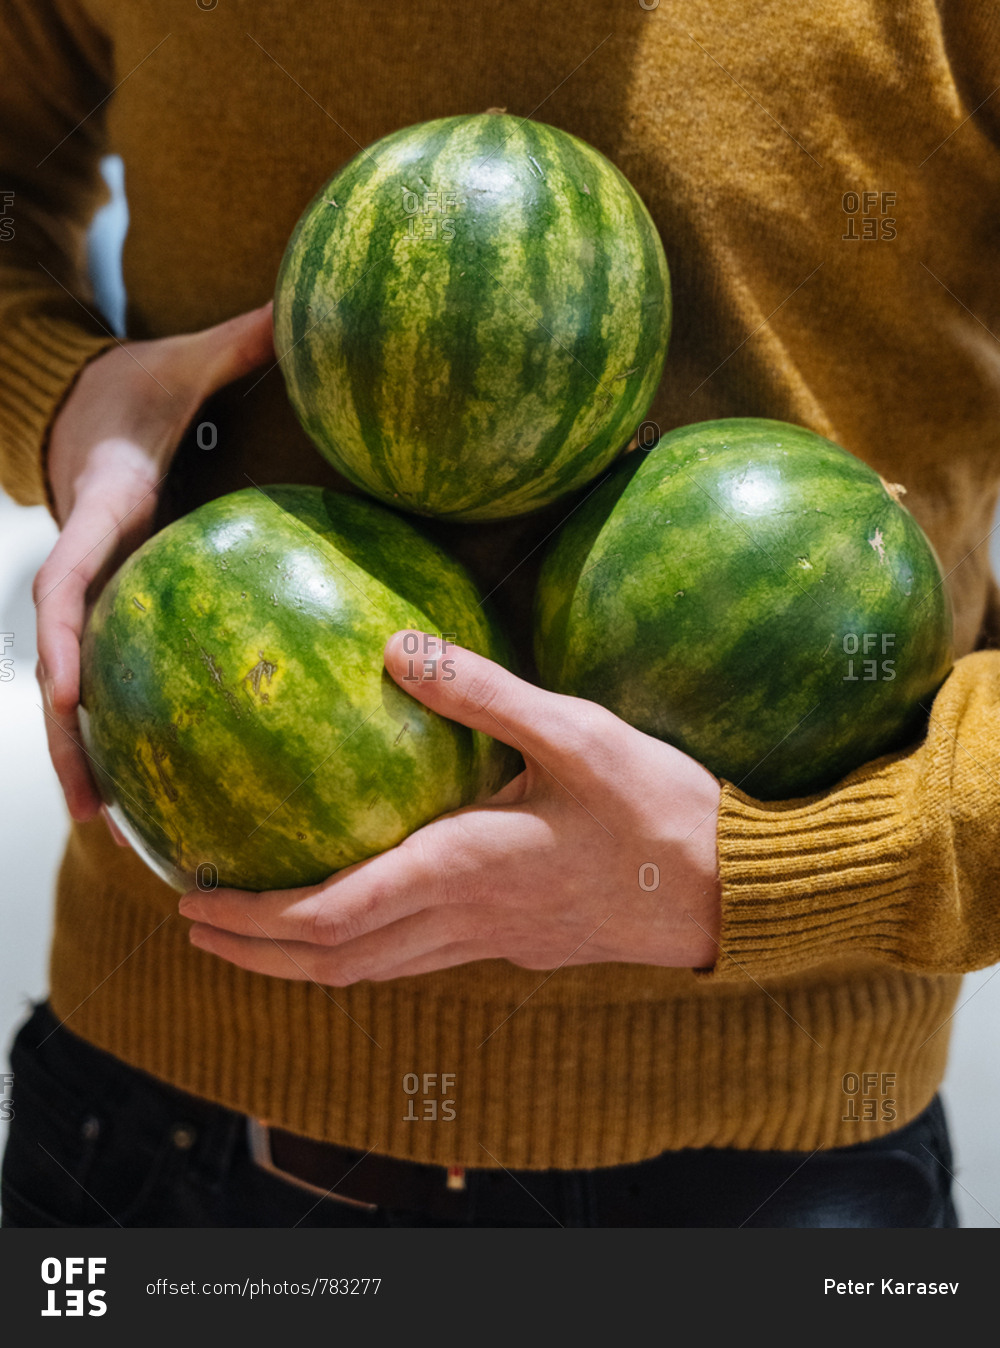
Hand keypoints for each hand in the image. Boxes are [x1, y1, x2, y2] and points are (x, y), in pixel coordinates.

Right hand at [35, 303, 275, 822]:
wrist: (76, 400)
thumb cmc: (135, 386)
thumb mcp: (183, 363)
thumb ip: (238, 346)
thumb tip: (300, 314)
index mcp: (98, 512)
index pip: (65, 581)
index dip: (60, 637)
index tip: (63, 692)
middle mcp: (82, 561)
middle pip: (57, 662)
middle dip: (64, 735)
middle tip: (92, 806)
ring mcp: (88, 592)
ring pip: (71, 686)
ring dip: (83, 754)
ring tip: (113, 830)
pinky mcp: (106, 605)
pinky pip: (107, 672)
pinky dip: (116, 727)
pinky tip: (153, 786)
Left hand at [178, 634, 722, 977]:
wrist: (727, 890)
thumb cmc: (656, 809)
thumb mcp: (574, 731)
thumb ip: (482, 691)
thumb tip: (396, 646)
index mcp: (460, 870)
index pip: (327, 918)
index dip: (252, 919)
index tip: (194, 904)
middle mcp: (462, 921)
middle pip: (333, 963)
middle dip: (255, 951)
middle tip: (196, 925)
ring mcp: (489, 943)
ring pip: (371, 973)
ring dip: (301, 961)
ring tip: (254, 931)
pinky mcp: (516, 944)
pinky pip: (413, 961)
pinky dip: (360, 951)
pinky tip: (359, 915)